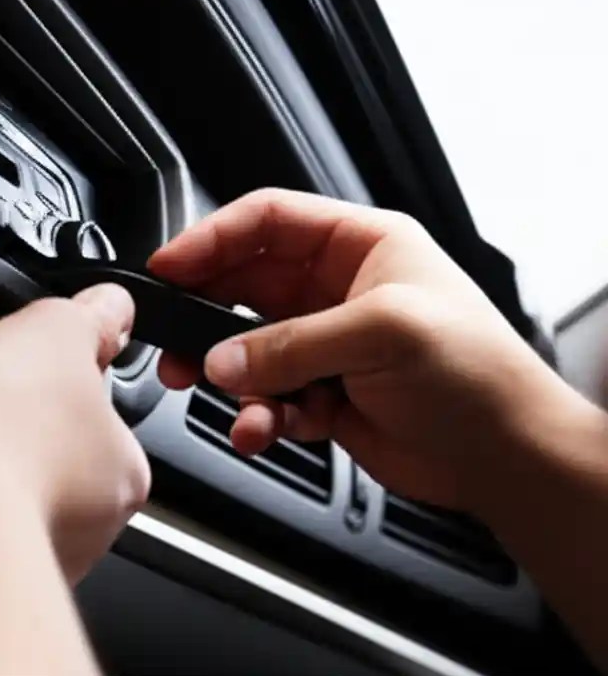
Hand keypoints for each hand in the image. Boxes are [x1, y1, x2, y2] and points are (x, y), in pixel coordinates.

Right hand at [0, 285, 148, 583]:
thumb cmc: (20, 429)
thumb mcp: (64, 333)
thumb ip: (92, 315)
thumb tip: (115, 304)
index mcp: (118, 466)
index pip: (94, 404)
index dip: (52, 357)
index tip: (18, 330)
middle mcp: (75, 511)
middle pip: (23, 424)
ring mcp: (13, 533)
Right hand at [147, 189, 576, 512]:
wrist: (507, 456)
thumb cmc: (478, 373)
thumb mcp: (381, 333)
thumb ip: (290, 343)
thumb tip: (223, 358)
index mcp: (361, 245)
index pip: (266, 220)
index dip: (211, 238)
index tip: (169, 266)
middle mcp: (339, 289)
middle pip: (244, 286)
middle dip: (205, 316)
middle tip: (172, 341)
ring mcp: (327, 344)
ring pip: (247, 349)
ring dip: (230, 377)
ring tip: (226, 398)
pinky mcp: (323, 394)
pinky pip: (266, 397)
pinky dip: (257, 416)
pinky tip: (265, 429)